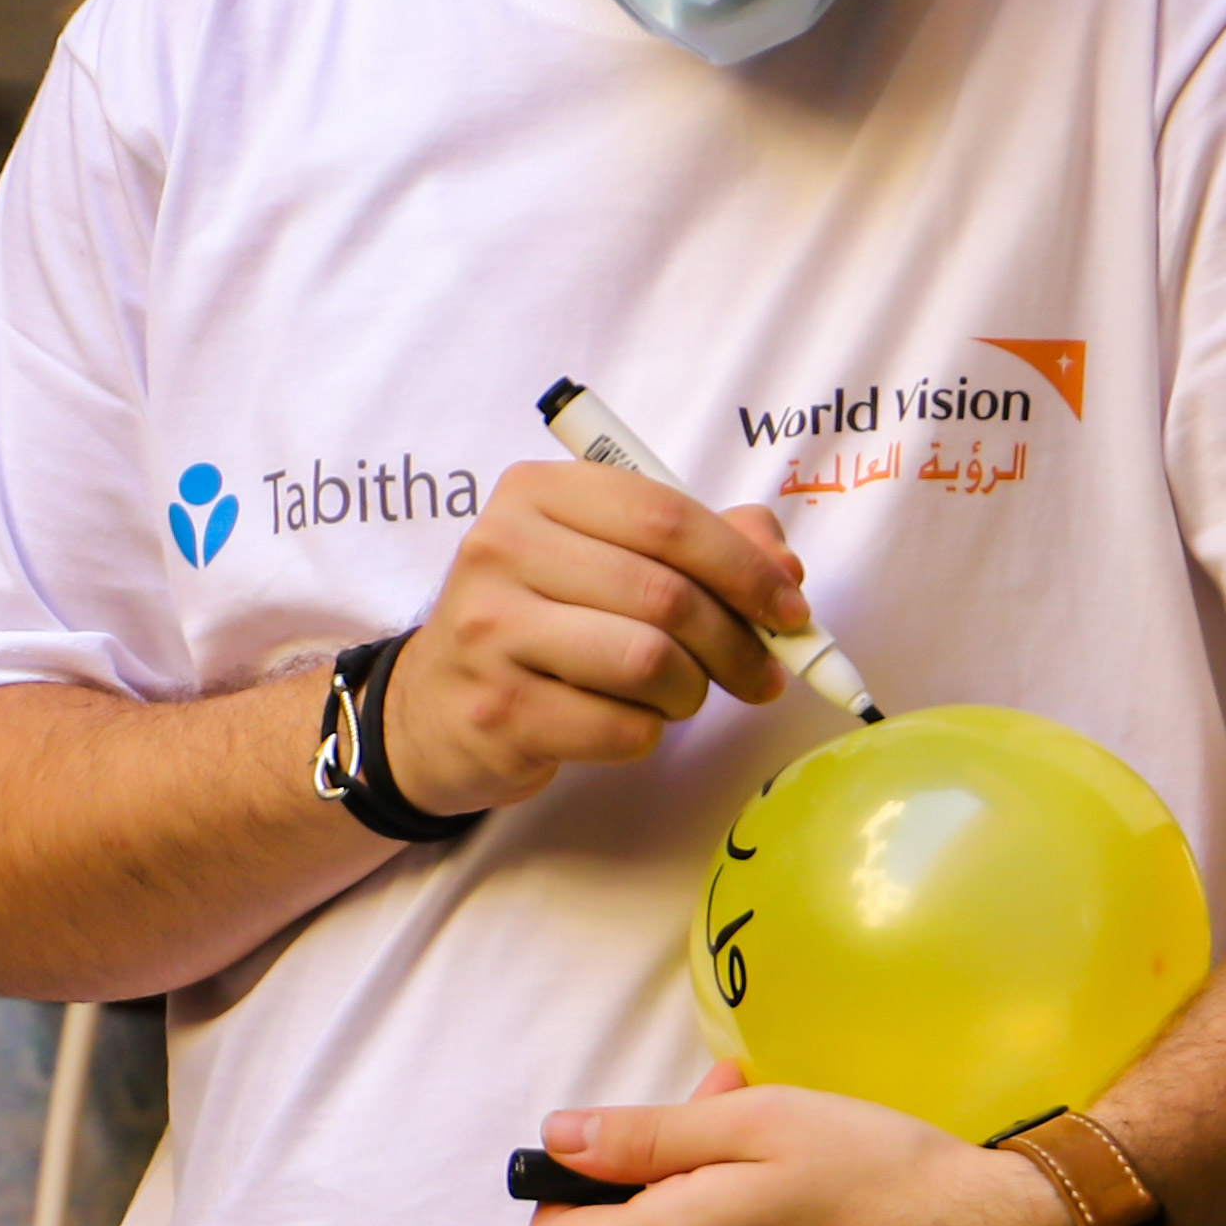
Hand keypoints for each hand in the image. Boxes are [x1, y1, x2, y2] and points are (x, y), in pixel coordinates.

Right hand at [381, 461, 810, 819]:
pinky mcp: (497, 710)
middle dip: (737, 642)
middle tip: (763, 674)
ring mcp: (491, 632)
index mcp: (537, 492)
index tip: (791, 609)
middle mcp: (502, 548)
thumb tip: (785, 567)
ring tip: (681, 695)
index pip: (667, 516)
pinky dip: (648, 733)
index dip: (745, 566)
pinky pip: (622, 728)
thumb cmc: (542, 620)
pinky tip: (627, 721)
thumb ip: (701, 546)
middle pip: (666, 594)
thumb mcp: (609, 559)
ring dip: (691, 690)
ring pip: (649, 661)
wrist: (435, 706)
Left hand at [523, 1083, 1076, 1225]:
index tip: (603, 1164)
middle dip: (671, 1181)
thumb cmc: (883, 1172)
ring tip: (803, 1161)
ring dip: (723, 1211)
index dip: (557, 1206)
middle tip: (742, 1110)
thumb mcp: (764, 1123)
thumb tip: (555, 1143)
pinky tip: (828, 1218)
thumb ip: (648, 1137)